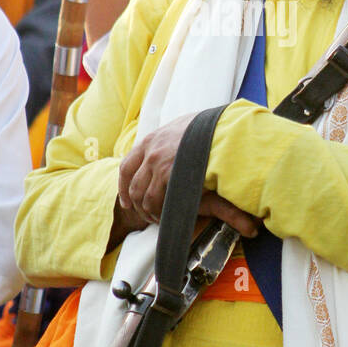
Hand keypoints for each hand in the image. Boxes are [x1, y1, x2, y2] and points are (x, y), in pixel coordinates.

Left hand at [116, 115, 258, 235]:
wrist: (223, 129)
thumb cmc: (210, 129)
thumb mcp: (185, 127)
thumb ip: (172, 139)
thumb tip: (172, 146)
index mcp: (151, 140)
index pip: (127, 166)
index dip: (124, 187)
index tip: (127, 202)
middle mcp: (151, 151)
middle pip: (133, 186)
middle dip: (137, 205)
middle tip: (147, 216)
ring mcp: (158, 163)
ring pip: (143, 197)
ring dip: (149, 212)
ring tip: (159, 219)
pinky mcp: (169, 174)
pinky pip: (156, 200)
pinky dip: (160, 212)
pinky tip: (168, 216)